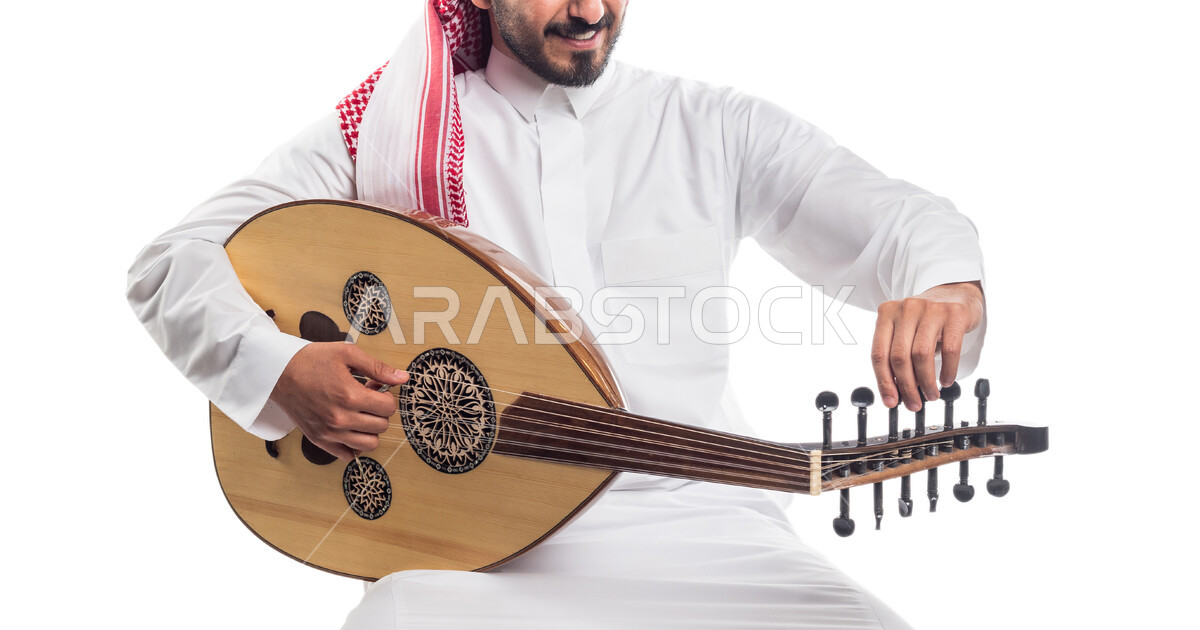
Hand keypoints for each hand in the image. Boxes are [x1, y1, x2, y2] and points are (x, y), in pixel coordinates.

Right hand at [270, 342, 407, 460]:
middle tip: (367, 398)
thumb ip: (378, 368)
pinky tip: (350, 428)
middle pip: (381, 426)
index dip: (387, 396)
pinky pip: (348, 455)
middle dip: (380, 411)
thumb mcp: (347, 354)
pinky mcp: (319, 440)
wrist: (278, 373)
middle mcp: (340, 418)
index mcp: (349, 396)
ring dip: (370, 429)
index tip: (376, 388)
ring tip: (360, 413)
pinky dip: (354, 445)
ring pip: (369, 444)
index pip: (388, 407)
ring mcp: (329, 432)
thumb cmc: (311, 360)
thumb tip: (403, 378)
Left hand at [871, 281, 983, 410]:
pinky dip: (948, 371)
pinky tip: (946, 380)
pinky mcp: (953, 314)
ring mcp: (930, 309)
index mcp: (887, 313)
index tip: (890, 401)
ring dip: (926, 382)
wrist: (955, 292)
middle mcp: (906, 309)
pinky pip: (950, 350)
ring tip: (931, 395)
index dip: (884, 382)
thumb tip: (897, 392)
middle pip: (900, 357)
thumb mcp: (906, 331)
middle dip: (907, 387)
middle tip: (914, 403)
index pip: (879, 354)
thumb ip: (897, 355)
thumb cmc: (926, 318)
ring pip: (922, 355)